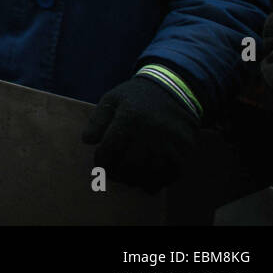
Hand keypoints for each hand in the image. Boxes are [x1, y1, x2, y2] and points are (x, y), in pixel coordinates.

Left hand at [81, 75, 199, 192]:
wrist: (174, 90)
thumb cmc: (137, 96)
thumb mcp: (112, 99)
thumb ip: (97, 120)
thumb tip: (87, 141)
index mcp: (129, 118)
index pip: (108, 150)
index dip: (101, 161)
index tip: (100, 163)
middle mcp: (150, 132)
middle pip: (128, 166)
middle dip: (117, 174)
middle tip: (113, 174)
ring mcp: (170, 143)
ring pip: (149, 174)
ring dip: (135, 180)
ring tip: (128, 177)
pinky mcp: (184, 151)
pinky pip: (169, 175)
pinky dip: (156, 182)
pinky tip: (147, 180)